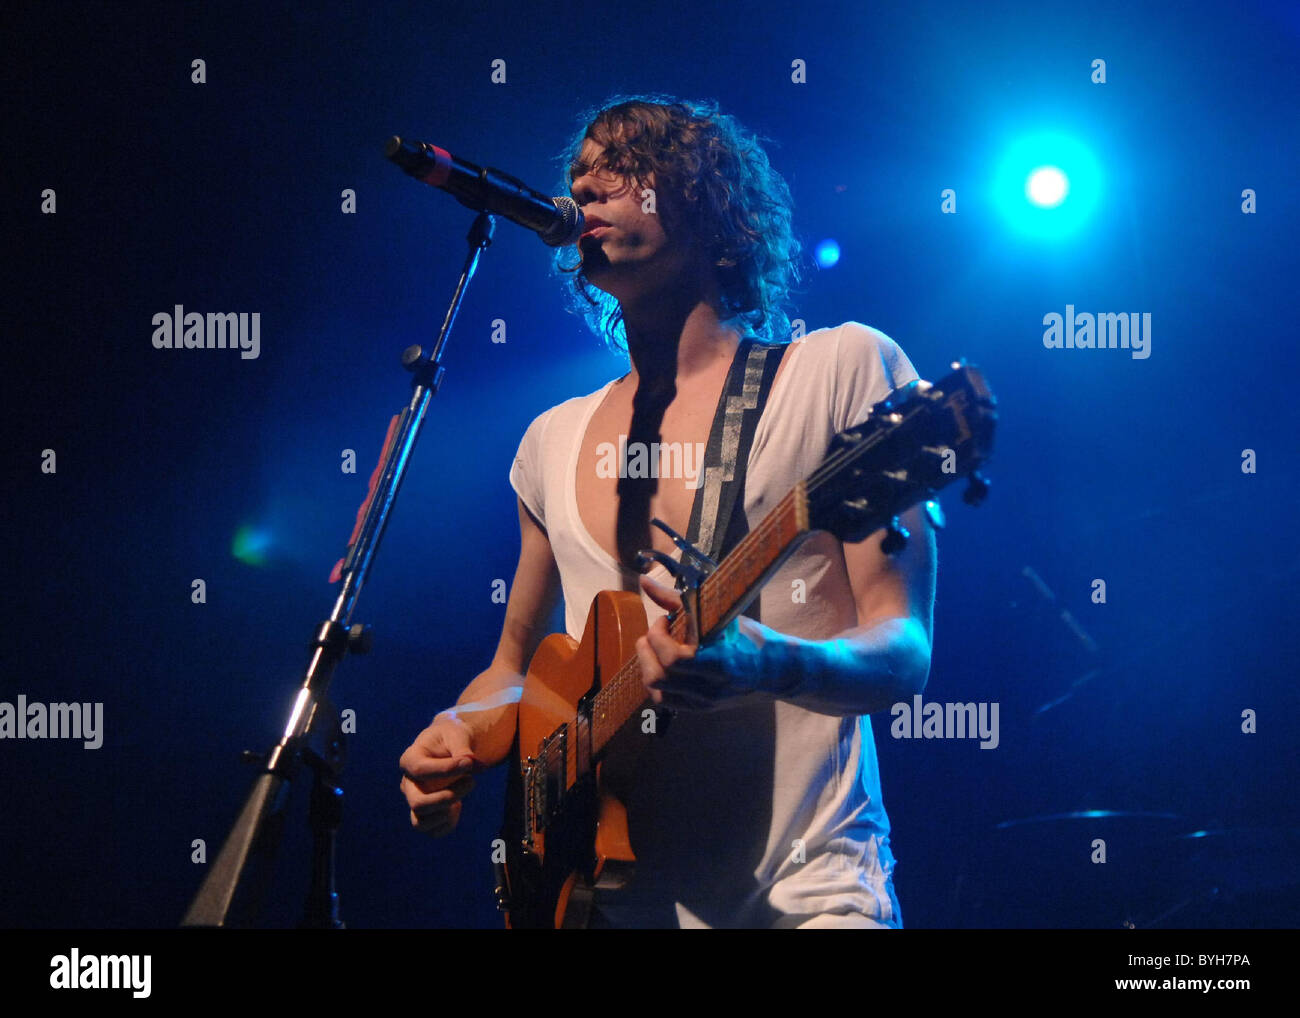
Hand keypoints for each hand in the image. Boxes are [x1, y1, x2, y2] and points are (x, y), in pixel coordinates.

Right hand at [399, 712, 481, 836]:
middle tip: (471, 781)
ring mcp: (416, 800)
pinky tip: (458, 806)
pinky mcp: (427, 814)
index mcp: (410, 759)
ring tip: (461, 798)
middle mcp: (408, 783)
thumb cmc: (452, 736)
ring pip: (420, 823)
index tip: (470, 763)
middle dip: (448, 797)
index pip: (420, 770)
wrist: (453, 745)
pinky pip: (434, 831)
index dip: (446, 769)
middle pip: (417, 803)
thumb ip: (462, 747)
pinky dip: (449, 823)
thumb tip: (471, 763)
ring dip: (446, 813)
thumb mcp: (457, 733)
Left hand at [634, 573, 794, 710]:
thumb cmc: (752, 639)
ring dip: (648, 666)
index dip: (658, 636)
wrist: (777, 672)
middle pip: (659, 677)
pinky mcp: (700, 708)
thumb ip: (679, 601)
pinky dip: (657, 681)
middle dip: (647, 650)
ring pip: (657, 693)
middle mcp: (710, 688)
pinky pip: (666, 701)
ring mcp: (704, 702)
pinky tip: (663, 664)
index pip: (673, 659)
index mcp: (720, 663)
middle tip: (655, 632)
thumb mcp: (721, 616)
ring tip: (656, 647)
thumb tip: (645, 582)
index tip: (665, 619)